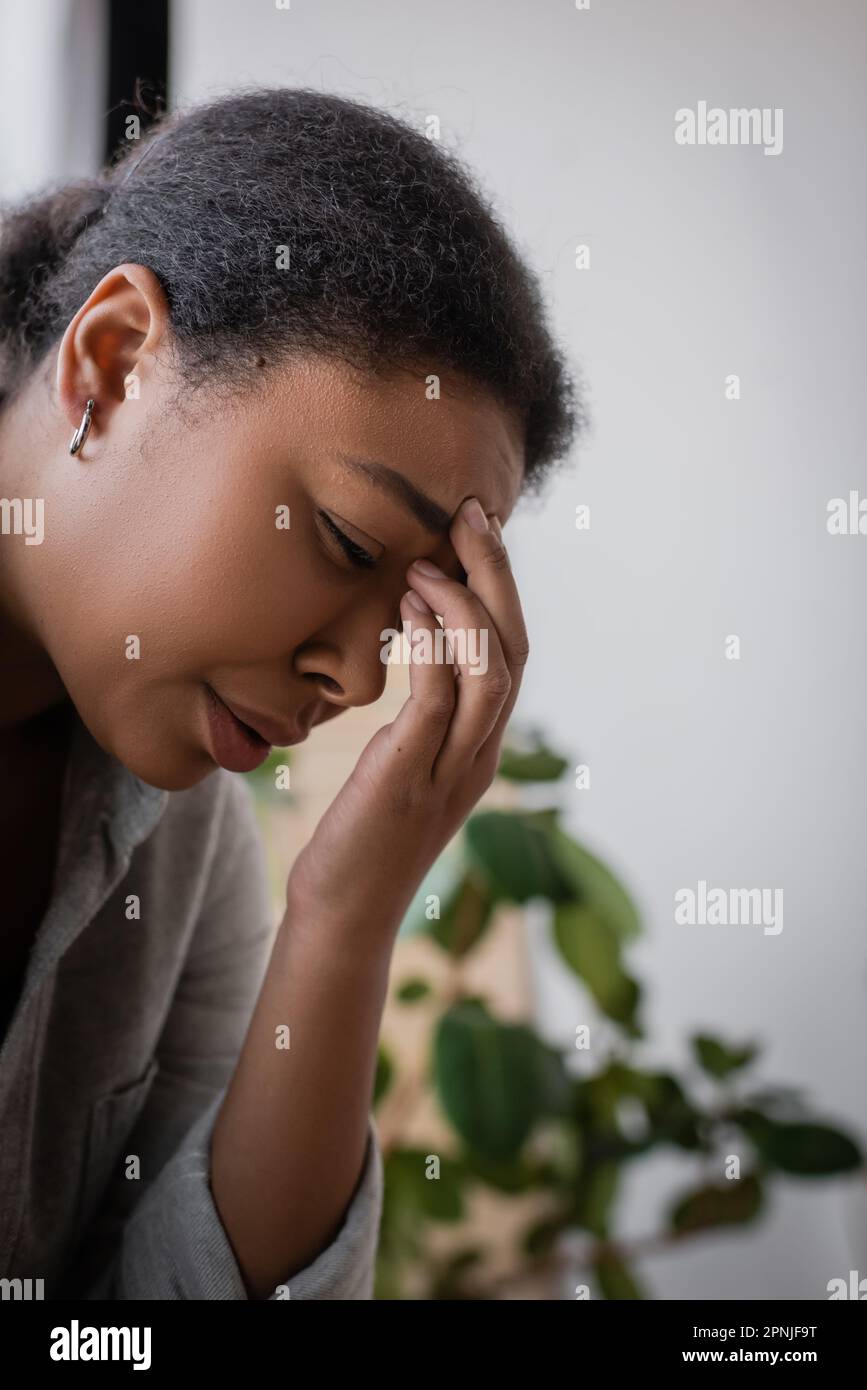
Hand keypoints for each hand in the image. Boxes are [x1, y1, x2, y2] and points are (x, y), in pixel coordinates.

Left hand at [285, 497, 528, 942]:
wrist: (343, 909)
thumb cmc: (361, 832)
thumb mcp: (400, 762)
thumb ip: (422, 712)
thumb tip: (417, 647)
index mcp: (481, 744)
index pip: (512, 650)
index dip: (501, 586)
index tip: (474, 529)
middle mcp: (480, 752)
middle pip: (515, 648)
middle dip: (496, 575)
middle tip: (469, 514)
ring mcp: (452, 767)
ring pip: (492, 669)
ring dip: (466, 605)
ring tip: (429, 559)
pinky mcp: (411, 776)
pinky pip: (439, 700)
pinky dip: (432, 647)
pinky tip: (406, 609)